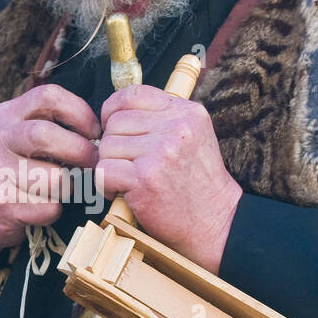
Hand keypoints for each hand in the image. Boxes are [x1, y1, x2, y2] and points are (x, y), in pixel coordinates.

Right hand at [0, 83, 100, 261]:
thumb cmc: (18, 169)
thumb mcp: (26, 137)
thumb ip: (56, 126)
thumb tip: (104, 135)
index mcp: (8, 114)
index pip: (48, 96)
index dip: (79, 112)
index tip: (94, 132)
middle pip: (44, 135)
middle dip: (80, 151)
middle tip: (93, 163)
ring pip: (53, 178)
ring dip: (69, 186)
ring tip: (64, 188)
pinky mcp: (0, 203)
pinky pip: (47, 207)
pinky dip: (56, 210)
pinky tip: (45, 207)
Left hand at [97, 85, 241, 273]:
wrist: (214, 223)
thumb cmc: (197, 184)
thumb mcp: (192, 138)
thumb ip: (162, 119)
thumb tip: (116, 111)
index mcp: (187, 112)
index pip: (133, 94)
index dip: (113, 109)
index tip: (112, 127)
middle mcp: (176, 127)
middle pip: (115, 122)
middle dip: (113, 146)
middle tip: (126, 165)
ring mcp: (161, 152)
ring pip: (106, 147)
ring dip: (110, 166)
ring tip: (128, 180)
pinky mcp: (145, 178)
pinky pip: (104, 171)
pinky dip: (106, 185)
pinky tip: (122, 193)